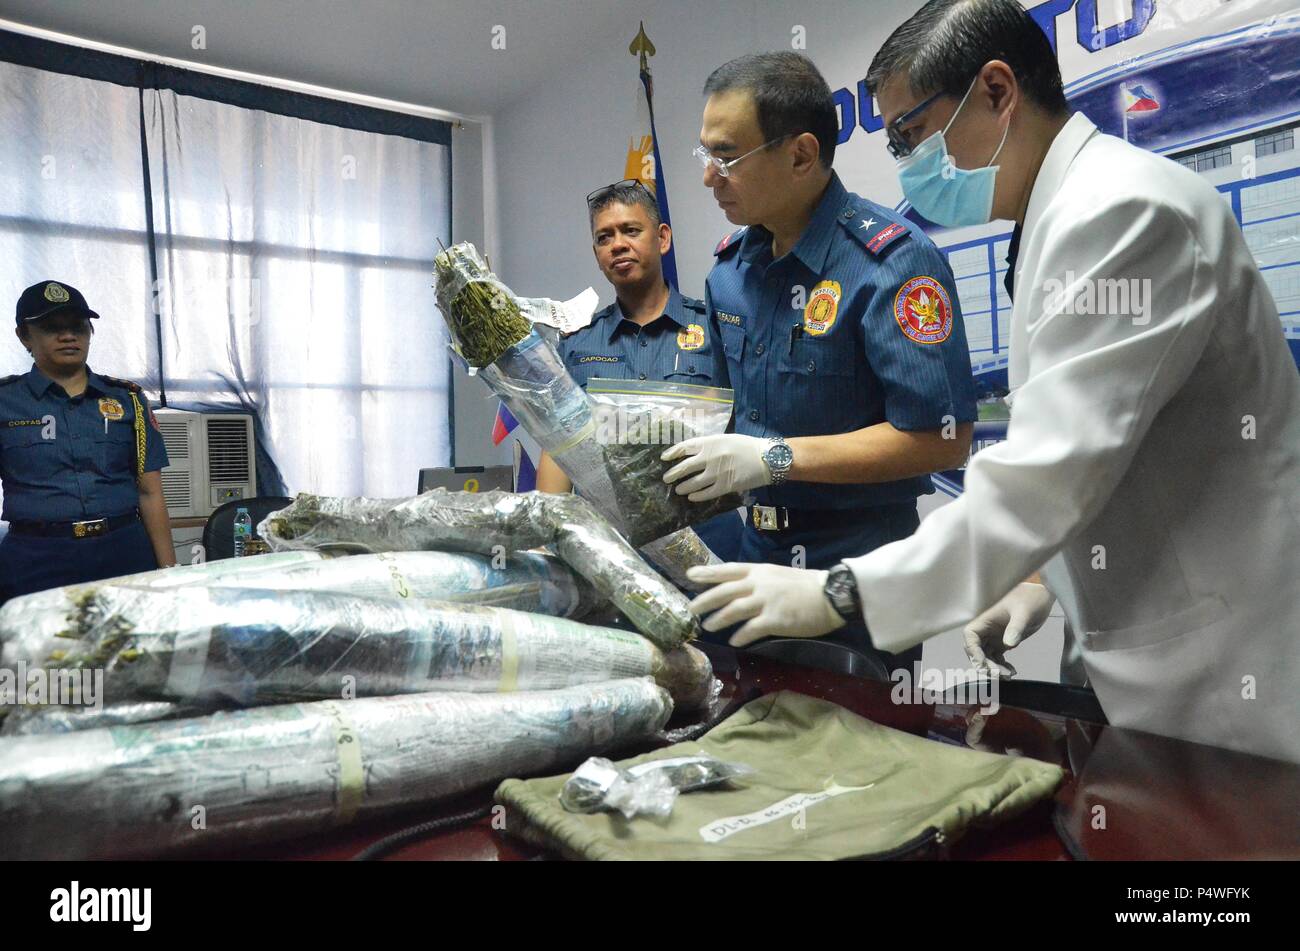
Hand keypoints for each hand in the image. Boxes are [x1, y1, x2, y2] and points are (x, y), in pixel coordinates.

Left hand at [661, 434, 770, 501]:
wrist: (766, 458)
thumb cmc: (746, 446)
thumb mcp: (725, 439)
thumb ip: (709, 445)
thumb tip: (693, 452)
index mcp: (709, 442)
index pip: (684, 447)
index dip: (672, 453)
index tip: (664, 458)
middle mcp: (710, 457)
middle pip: (684, 467)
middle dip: (673, 474)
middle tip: (666, 479)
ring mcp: (717, 473)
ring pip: (693, 482)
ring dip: (683, 487)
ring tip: (678, 490)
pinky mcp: (725, 486)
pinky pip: (706, 493)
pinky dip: (697, 496)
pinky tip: (691, 497)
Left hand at [686, 562, 845, 646]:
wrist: (830, 595)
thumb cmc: (805, 586)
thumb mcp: (777, 575)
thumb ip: (758, 580)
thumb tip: (739, 589)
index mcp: (759, 571)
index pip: (728, 569)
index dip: (708, 573)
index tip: (689, 575)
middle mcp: (759, 583)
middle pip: (724, 591)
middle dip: (704, 600)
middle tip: (690, 609)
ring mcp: (766, 601)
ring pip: (733, 610)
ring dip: (718, 619)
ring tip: (707, 626)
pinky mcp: (775, 619)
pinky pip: (751, 629)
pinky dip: (740, 636)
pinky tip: (734, 641)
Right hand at [963, 582, 1054, 676]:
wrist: (1043, 597)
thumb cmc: (1031, 600)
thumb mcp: (1024, 612)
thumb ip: (1015, 628)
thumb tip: (1009, 645)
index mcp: (986, 618)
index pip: (970, 635)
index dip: (973, 650)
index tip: (983, 662)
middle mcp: (987, 628)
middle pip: (976, 649)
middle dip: (984, 663)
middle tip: (997, 673)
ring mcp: (995, 636)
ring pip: (986, 656)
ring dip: (993, 668)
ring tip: (1007, 675)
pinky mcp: (1004, 641)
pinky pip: (997, 657)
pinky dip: (1002, 666)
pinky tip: (1012, 671)